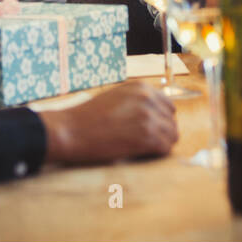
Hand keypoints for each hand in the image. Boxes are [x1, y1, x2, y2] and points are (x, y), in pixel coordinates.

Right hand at [41, 81, 178, 162]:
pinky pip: (165, 148)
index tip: (149, 132)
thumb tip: (157, 118)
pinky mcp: (146, 136)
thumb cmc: (87, 118)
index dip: (160, 122)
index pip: (169, 107)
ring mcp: (148, 116)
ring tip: (140, 150)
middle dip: (161, 134)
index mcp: (141, 87)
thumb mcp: (116, 99)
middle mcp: (148, 98)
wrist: (69, 130)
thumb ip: (137, 103)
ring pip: (172, 135)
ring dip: (159, 145)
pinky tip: (139, 154)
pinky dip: (155, 154)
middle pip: (172, 122)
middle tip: (143, 144)